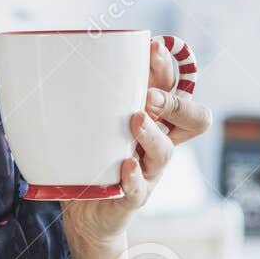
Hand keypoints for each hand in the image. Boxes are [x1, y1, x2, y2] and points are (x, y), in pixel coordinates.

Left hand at [59, 37, 213, 252]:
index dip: (169, 67)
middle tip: (150, 95)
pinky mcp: (134, 197)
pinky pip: (139, 188)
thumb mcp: (96, 121)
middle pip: (195, 119)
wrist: (85, 210)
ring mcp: (150, 171)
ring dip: (152, 134)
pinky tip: (125, 166)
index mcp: (155, 118)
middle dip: (176, 103)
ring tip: (136, 121)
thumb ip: (93, 93)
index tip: (153, 47)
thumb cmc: (93, 157)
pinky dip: (133, 177)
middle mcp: (159, 142)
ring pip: (166, 151)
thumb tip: (63, 51)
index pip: (176, 86)